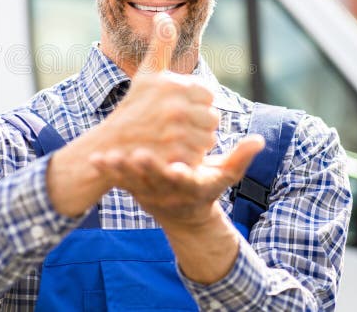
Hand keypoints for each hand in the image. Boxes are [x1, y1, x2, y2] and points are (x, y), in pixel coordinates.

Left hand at [90, 134, 264, 228]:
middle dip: (147, 170)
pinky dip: (108, 171)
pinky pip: (120, 180)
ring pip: (134, 182)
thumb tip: (260, 140)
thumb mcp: (225, 176)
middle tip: (138, 156)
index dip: (182, 175)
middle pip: (157, 181)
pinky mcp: (134, 189)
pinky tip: (96, 158)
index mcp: (193, 186)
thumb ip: (240, 158)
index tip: (179, 167)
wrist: (184, 217)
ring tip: (109, 157)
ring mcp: (150, 192)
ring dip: (121, 170)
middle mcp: (170, 192)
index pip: (188, 181)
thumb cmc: (207, 188)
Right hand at [99, 13, 220, 165]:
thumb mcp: (147, 73)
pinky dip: (190, 157)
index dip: (196, 103)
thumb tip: (164, 15)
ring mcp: (175, 133)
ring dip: (196, 141)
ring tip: (175, 140)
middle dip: (198, 123)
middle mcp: (176, 107)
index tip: (178, 108)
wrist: (112, 145)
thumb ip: (161, 44)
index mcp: (173, 85)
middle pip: (212, 117)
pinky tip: (174, 153)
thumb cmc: (134, 107)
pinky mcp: (175, 156)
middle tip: (176, 127)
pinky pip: (199, 156)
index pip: (207, 94)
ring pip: (208, 138)